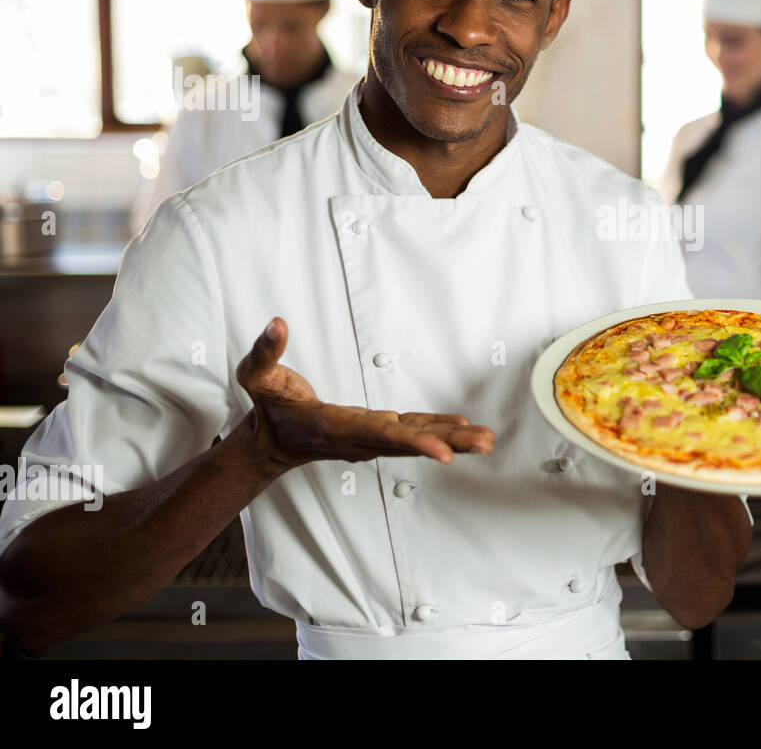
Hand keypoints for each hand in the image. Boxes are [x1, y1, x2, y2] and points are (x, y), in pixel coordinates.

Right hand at [235, 317, 494, 469]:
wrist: (270, 442)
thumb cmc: (269, 409)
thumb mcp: (256, 377)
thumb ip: (265, 351)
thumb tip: (276, 324)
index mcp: (337, 426)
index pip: (382, 436)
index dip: (416, 443)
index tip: (444, 452)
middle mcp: (360, 437)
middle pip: (411, 442)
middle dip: (450, 442)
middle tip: (484, 442)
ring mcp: (370, 438)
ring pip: (418, 439)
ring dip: (454, 440)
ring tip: (487, 440)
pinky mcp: (376, 433)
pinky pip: (414, 433)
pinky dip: (439, 430)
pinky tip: (463, 428)